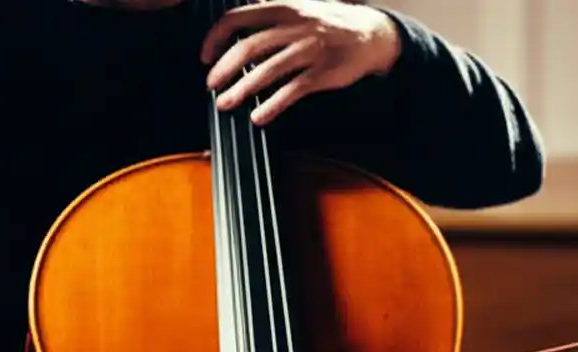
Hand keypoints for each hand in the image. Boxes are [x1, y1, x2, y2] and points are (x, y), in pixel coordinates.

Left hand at [201, 0, 401, 125]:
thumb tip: (238, 19)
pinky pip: (292, 91)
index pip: (237, 18)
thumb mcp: (299, 7)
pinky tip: (259, 116)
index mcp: (283, 7)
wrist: (372, 34)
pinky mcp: (322, 73)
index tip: (206, 56)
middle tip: (211, 85)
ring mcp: (309, 50)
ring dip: (242, 89)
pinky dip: (273, 105)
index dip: (216, 38)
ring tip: (226, 103)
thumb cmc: (330, 22)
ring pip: (268, 70)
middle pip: (248, 47)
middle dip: (224, 68)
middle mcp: (294, 26)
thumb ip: (269, 12)